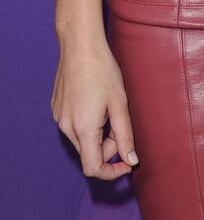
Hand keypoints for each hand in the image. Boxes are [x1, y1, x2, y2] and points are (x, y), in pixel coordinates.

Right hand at [51, 35, 137, 178]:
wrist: (80, 47)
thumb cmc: (103, 71)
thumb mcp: (120, 104)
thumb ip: (125, 136)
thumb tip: (131, 160)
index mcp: (83, 128)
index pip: (93, 168)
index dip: (112, 172)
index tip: (127, 164)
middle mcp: (66, 127)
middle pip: (89, 154)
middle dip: (109, 148)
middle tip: (121, 124)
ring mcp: (59, 118)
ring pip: (82, 141)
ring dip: (99, 136)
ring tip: (109, 110)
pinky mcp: (57, 109)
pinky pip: (74, 127)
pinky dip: (88, 125)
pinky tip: (96, 103)